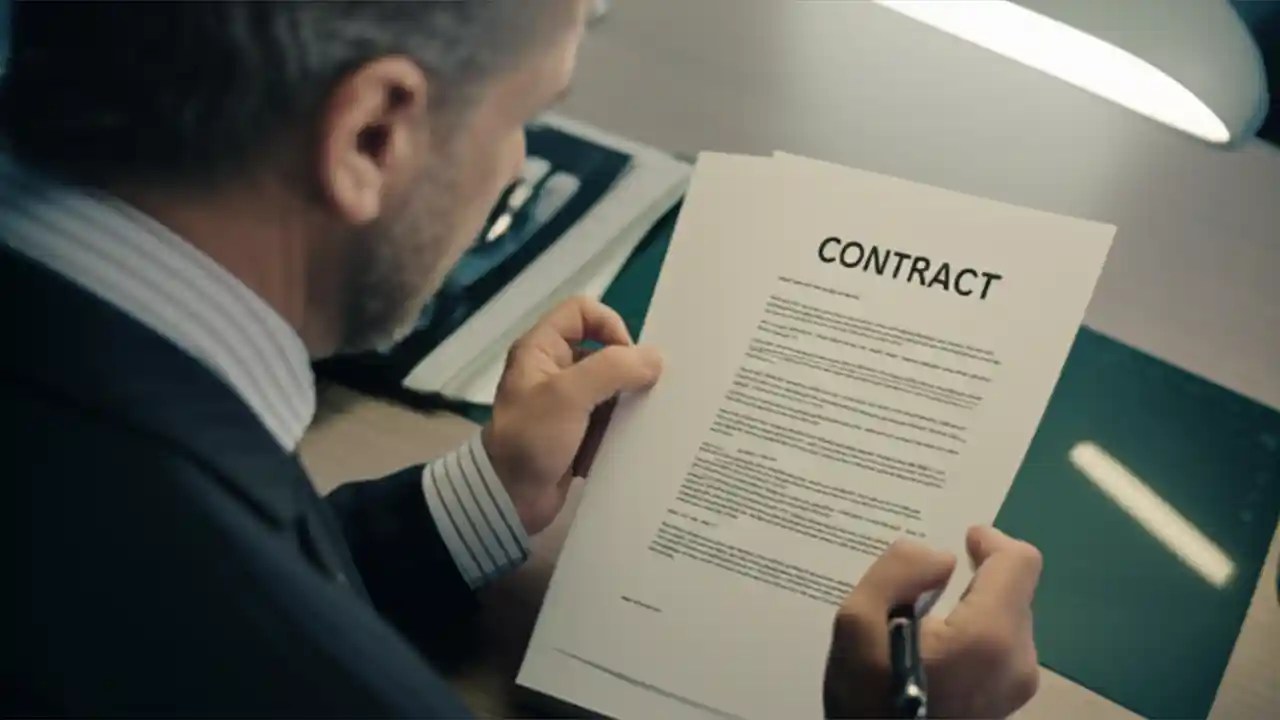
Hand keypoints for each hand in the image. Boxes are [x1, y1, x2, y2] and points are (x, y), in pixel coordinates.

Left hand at [482, 296, 662, 534]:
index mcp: (542, 349)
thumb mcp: (568, 396)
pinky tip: (636, 440)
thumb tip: (655, 358)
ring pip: (612, 387)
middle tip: (650, 392)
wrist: (508, 499)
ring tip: (648, 419)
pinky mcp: (579, 432)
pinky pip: (610, 418)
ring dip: (629, 402)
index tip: (627, 358)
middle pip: (604, 350)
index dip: (609, 325)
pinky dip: (623, 427)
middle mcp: (555, 370)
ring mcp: (567, 403)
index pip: (582, 311)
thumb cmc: (531, 439)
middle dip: (629, 369)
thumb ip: (612, 369)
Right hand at [824, 527, 1042, 718]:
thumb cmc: (867, 697)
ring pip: (1008, 617)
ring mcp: (1017, 686)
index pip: (1019, 562)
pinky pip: (1001, 646)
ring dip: (974, 604)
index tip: (960, 537)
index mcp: (990, 635)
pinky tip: (934, 645)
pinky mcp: (1007, 701)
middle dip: (976, 575)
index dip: (991, 540)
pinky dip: (974, 631)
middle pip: (1014, 590)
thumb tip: (939, 559)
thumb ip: (898, 572)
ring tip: (923, 616)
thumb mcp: (857, 622)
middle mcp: (1019, 659)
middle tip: (925, 582)